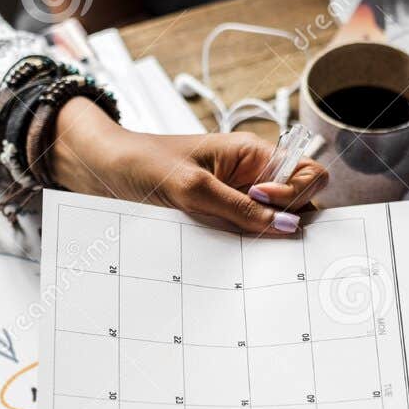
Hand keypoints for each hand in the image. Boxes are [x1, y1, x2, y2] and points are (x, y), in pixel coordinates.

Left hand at [49, 98, 326, 233]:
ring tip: (229, 243)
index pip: (308, 175)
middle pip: (297, 207)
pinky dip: (237, 249)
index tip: (262, 203)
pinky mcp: (217, 220)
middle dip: (284, 224)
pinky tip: (220, 253)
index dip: (297, 194)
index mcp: (254, 155)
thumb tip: (290, 229)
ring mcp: (236, 201)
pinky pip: (242, 238)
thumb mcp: (193, 188)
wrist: (100, 170)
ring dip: (258, 240)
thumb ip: (241, 210)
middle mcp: (251, 178)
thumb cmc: (143, 163)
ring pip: (270, 228)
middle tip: (251, 234)